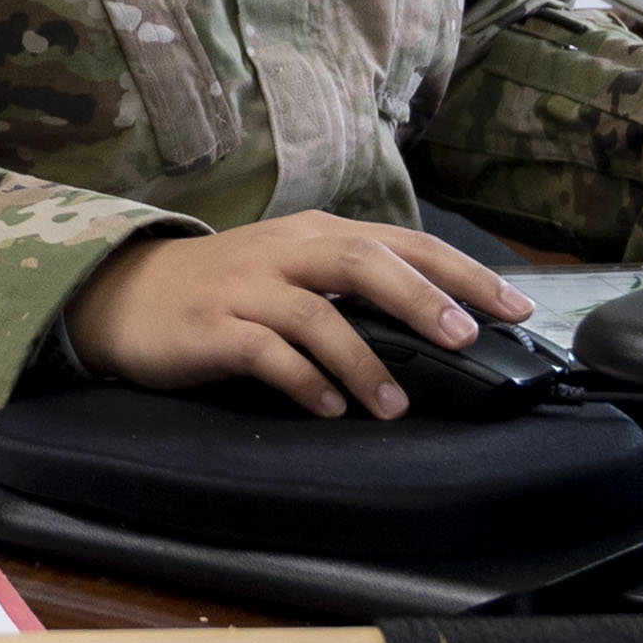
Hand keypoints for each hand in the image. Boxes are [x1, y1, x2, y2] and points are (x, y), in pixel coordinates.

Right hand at [58, 210, 524, 420]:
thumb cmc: (224, 288)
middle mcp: (284, 252)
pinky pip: (266, 352)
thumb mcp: (292, 271)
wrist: (126, 294)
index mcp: (314, 234)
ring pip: (316, 313)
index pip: (402, 243)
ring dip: (362, 359)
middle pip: (363, 261)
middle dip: (420, 298)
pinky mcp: (213, 327)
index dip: (463, 273)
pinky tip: (328, 408)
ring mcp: (246, 288)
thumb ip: (352, 286)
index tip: (516, 307)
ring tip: (393, 405)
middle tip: (464, 338)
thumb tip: (440, 324)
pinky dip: (303, 381)